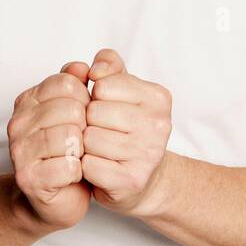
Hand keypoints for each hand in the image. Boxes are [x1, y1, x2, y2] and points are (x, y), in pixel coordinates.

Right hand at [7, 61, 92, 229]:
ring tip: (78, 156)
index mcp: (28, 100)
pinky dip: (78, 171)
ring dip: (82, 149)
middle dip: (86, 126)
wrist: (56, 197)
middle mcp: (18, 123)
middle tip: (82, 141)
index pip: (67, 83)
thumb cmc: (69, 151)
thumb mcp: (77, 110)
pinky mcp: (29, 178)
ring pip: (69, 136)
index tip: (84, 116)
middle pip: (70, 109)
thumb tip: (83, 67)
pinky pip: (68, 166)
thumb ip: (81, 83)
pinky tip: (74, 174)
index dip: (85, 99)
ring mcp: (20, 151)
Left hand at [81, 48, 173, 217]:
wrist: (143, 178)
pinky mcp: (132, 180)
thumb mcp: (122, 89)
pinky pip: (89, 165)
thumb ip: (109, 65)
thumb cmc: (127, 128)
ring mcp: (148, 154)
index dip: (95, 98)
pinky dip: (86, 167)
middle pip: (93, 112)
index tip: (107, 108)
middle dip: (89, 122)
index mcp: (158, 97)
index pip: (102, 85)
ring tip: (101, 150)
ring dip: (86, 146)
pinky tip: (99, 167)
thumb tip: (95, 69)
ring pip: (88, 139)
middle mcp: (158, 125)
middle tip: (102, 132)